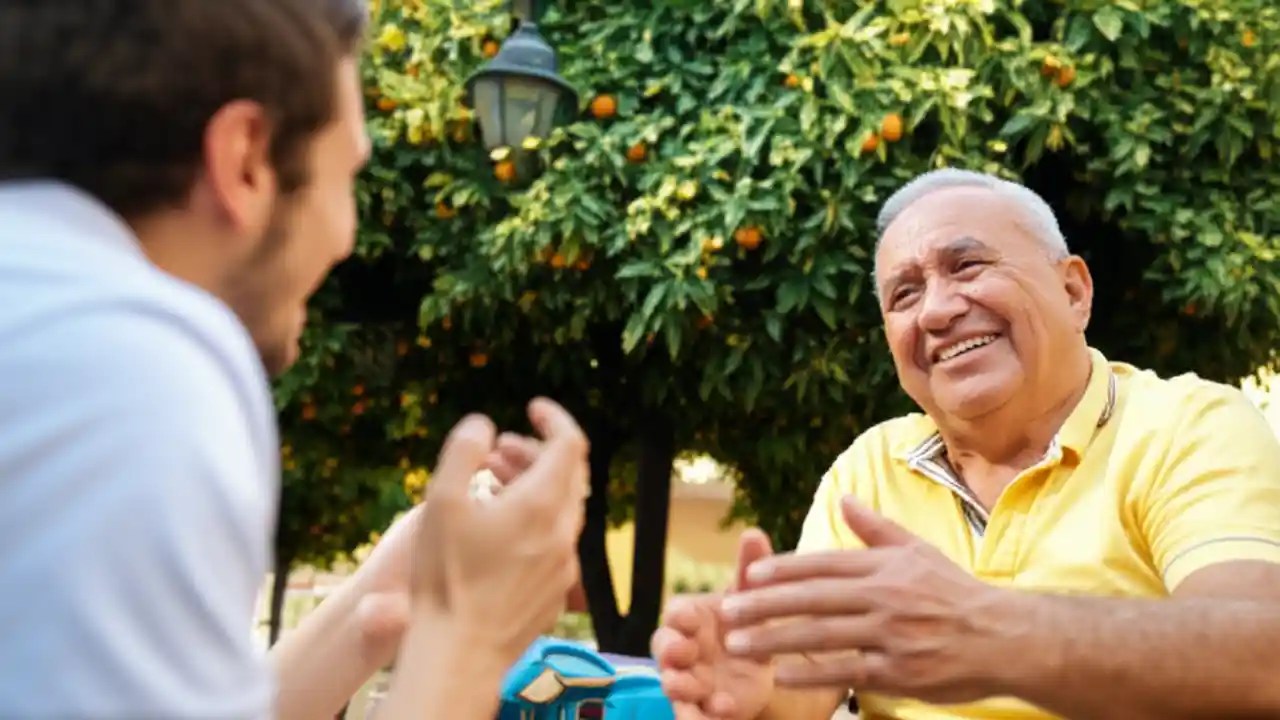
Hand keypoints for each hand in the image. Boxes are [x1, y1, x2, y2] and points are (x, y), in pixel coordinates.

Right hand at [342, 422, 560, 666]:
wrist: (459, 653)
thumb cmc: (446, 578)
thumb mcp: (441, 501)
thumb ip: (464, 451)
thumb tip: (483, 424)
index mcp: (542, 504)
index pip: (571, 443)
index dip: (555, 418)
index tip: (533, 407)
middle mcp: (564, 532)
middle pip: (568, 474)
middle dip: (536, 451)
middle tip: (499, 448)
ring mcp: (564, 564)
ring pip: (561, 509)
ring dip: (533, 486)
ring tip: (491, 483)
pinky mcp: (555, 590)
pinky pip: (554, 541)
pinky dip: (535, 520)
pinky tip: (499, 528)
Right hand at [652, 529, 775, 719]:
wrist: (756, 671)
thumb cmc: (742, 626)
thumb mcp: (749, 599)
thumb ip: (748, 569)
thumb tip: (754, 532)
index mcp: (690, 618)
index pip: (675, 613)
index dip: (680, 617)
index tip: (691, 619)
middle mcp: (683, 650)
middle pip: (663, 648)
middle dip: (668, 651)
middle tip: (680, 654)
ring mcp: (689, 681)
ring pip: (672, 684)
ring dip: (678, 686)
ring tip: (693, 688)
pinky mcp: (701, 710)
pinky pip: (691, 716)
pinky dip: (700, 716)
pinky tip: (721, 711)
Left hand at [718, 496, 1009, 704]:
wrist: (1006, 637)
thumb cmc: (956, 592)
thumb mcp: (918, 552)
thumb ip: (875, 528)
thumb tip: (843, 498)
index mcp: (886, 566)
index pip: (824, 564)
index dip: (784, 569)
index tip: (750, 573)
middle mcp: (885, 597)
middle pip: (813, 598)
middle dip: (764, 605)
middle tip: (728, 611)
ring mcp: (891, 635)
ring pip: (822, 635)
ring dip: (775, 640)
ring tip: (739, 645)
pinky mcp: (899, 671)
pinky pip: (846, 670)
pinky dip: (811, 672)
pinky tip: (781, 674)